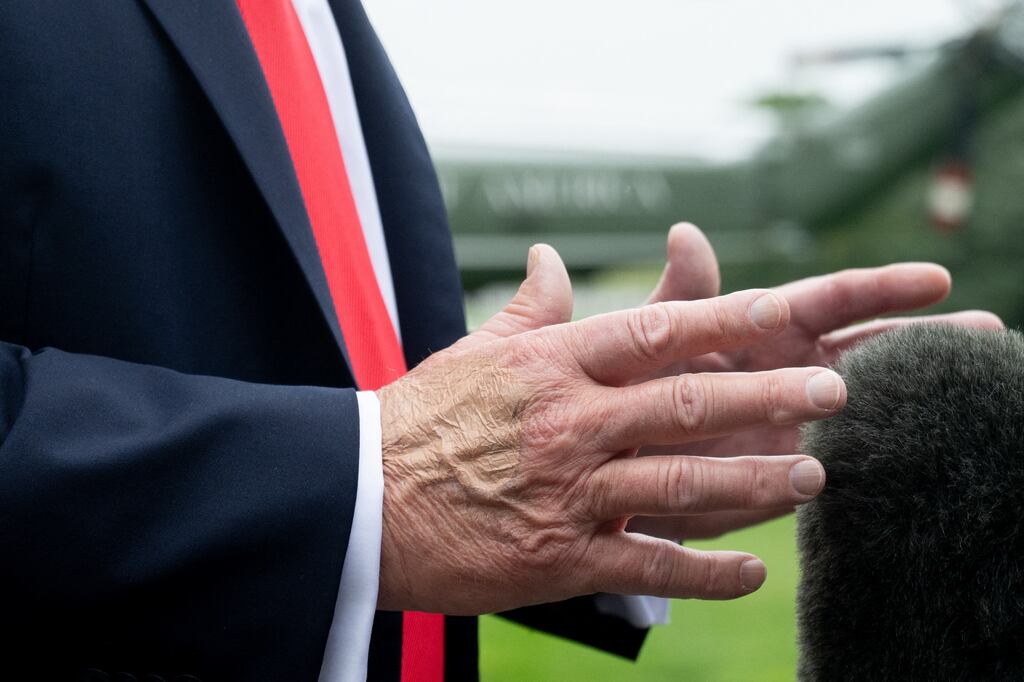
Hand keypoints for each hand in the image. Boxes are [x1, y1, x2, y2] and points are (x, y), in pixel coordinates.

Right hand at [376, 245, 842, 614]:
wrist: (358, 502)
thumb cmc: (418, 420)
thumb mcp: (474, 352)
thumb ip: (530, 308)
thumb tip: (549, 256)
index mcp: (553, 364)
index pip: (656, 330)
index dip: (730, 318)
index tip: (794, 309)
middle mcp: (570, 421)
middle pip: (687, 403)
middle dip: (768, 396)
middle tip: (834, 392)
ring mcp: (569, 491)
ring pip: (681, 483)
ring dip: (755, 482)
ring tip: (813, 475)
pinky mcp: (560, 557)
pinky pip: (650, 566)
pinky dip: (707, 573)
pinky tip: (753, 572)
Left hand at [628, 223, 1003, 541]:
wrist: (612, 462)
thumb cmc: (625, 386)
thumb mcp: (652, 338)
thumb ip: (679, 298)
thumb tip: (685, 232)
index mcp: (762, 327)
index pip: (830, 299)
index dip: (880, 288)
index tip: (937, 279)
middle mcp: (790, 370)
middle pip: (871, 350)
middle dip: (929, 342)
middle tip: (992, 335)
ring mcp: (797, 423)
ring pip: (872, 406)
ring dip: (921, 401)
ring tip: (981, 398)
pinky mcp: (792, 473)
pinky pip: (848, 465)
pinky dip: (886, 461)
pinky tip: (933, 463)